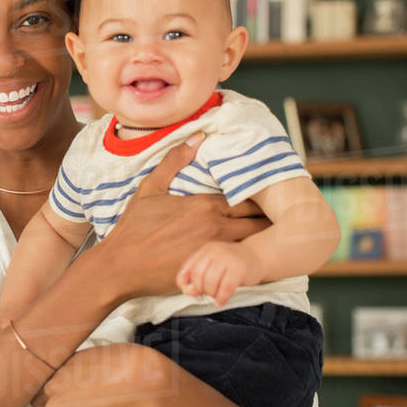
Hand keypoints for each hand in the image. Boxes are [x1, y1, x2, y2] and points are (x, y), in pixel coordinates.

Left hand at [32, 343, 174, 406]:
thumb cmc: (120, 363)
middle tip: (72, 403)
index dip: (51, 386)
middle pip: (40, 399)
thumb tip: (78, 370)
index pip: (40, 380)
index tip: (59, 390)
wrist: (132, 381)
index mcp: (57, 366)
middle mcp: (51, 385)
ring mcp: (57, 406)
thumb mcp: (91, 354)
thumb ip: (76, 365)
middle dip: (54, 401)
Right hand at [89, 134, 271, 300]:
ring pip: (255, 243)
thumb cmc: (133, 228)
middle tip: (287, 214)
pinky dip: (254, 258)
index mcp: (204, 204)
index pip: (248, 196)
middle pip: (258, 220)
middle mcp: (215, 226)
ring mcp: (215, 251)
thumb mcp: (150, 188)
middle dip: (272, 216)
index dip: (263, 195)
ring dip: (267, 238)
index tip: (274, 192)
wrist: (119, 267)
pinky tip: (261, 257)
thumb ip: (175, 160)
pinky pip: (243, 264)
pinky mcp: (212, 271)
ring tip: (282, 235)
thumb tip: (198, 135)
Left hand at [177, 240, 261, 304]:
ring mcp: (227, 259)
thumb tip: (189, 291)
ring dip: (211, 294)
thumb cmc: (232, 265)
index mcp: (205, 250)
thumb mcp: (213, 265)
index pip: (186, 268)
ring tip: (216, 296)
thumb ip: (199, 276)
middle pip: (198, 275)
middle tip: (208, 294)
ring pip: (210, 282)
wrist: (258, 257)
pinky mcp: (239, 269)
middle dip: (201, 289)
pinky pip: (225, 288)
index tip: (191, 292)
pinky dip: (221, 297)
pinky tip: (221, 301)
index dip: (184, 284)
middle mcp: (214, 251)